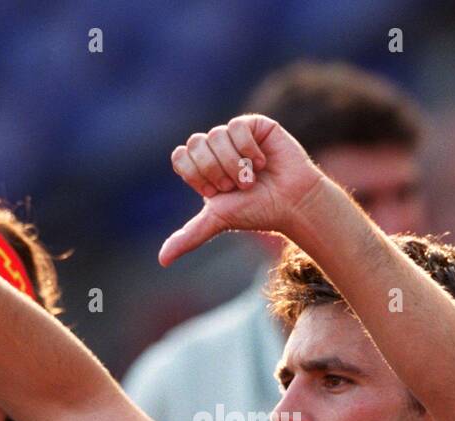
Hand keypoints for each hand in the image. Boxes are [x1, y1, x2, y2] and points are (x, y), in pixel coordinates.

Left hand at [158, 115, 325, 265]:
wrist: (291, 204)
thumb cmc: (258, 212)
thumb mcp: (218, 221)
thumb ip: (189, 236)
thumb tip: (162, 261)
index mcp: (203, 166)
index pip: (181, 157)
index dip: (197, 175)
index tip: (218, 191)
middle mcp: (217, 148)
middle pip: (195, 144)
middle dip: (215, 170)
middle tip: (235, 186)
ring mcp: (235, 134)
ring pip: (216, 135)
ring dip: (234, 164)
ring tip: (251, 178)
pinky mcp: (255, 124)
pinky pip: (237, 127)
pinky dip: (249, 150)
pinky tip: (263, 162)